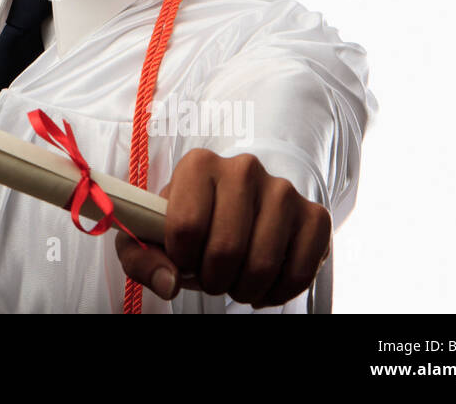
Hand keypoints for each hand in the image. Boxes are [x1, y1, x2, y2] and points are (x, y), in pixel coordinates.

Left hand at [114, 149, 331, 307]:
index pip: (187, 225)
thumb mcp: (148, 238)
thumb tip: (169, 282)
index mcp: (199, 164)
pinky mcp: (314, 215)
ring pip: (262, 263)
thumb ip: (141, 258)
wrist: (229, 214)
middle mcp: (243, 168)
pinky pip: (300, 270)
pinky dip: (278, 292)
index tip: (182, 260)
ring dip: (243, 289)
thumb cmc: (185, 226)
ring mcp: (283, 190)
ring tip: (234, 280)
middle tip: (210, 277)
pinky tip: (263, 285)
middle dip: (213, 279)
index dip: (181, 259)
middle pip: (226, 249)